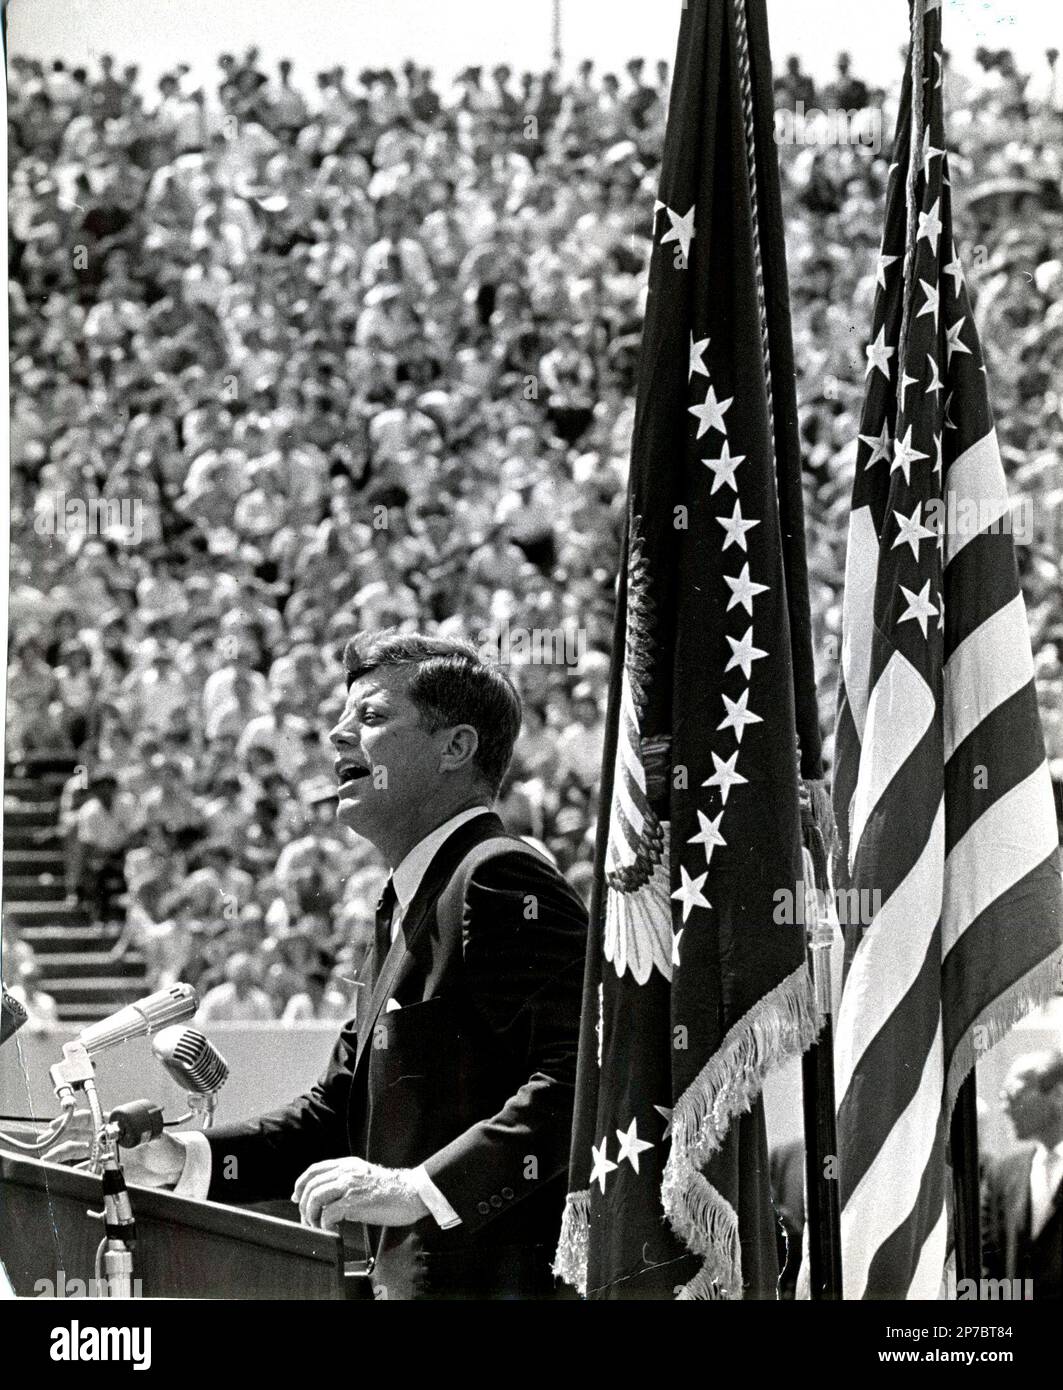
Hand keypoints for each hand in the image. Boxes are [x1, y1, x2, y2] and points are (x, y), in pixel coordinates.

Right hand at [46, 1131, 186, 1188]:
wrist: (172, 1166)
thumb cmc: (166, 1146)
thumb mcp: (155, 1136)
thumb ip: (141, 1133)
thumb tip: (127, 1133)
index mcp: (116, 1125)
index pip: (90, 1119)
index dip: (72, 1120)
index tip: (58, 1124)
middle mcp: (108, 1138)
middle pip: (78, 1136)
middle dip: (60, 1138)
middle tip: (46, 1142)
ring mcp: (107, 1154)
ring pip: (78, 1153)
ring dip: (63, 1156)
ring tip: (49, 1160)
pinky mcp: (109, 1170)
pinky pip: (88, 1171)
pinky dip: (76, 1172)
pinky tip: (67, 1174)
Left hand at [292, 1157, 428, 1230]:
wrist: (412, 1193)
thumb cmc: (391, 1191)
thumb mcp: (364, 1178)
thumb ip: (347, 1182)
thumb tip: (328, 1200)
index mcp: (347, 1164)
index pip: (315, 1169)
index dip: (301, 1184)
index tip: (297, 1198)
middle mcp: (346, 1171)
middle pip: (311, 1185)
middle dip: (304, 1206)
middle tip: (307, 1220)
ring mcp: (350, 1185)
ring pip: (315, 1197)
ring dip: (311, 1216)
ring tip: (318, 1227)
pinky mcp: (355, 1201)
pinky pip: (328, 1214)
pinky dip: (324, 1225)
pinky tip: (331, 1230)